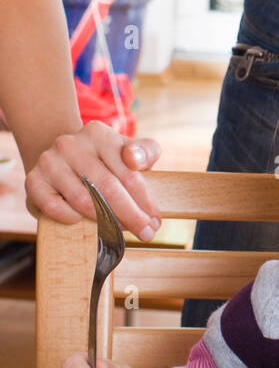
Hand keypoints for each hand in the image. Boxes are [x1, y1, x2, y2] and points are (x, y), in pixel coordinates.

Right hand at [25, 120, 161, 240]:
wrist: (63, 160)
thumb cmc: (105, 161)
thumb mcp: (129, 151)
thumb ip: (144, 152)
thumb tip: (135, 160)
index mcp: (98, 133)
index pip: (128, 172)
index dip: (145, 200)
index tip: (155, 221)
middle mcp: (70, 144)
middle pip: (107, 187)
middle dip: (131, 216)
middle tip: (145, 234)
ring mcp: (49, 161)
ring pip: (82, 200)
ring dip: (105, 221)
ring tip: (120, 231)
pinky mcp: (33, 181)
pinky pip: (54, 207)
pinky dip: (71, 218)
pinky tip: (82, 222)